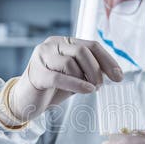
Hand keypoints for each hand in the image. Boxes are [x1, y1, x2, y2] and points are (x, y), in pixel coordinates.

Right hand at [9, 36, 123, 120]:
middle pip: (82, 51)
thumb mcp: (74, 76)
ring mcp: (42, 57)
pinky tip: (87, 90)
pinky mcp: (36, 73)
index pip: (91, 45)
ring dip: (86, 78)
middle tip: (101, 85)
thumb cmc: (51, 88)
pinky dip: (77, 84)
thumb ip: (88, 70)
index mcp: (63, 42)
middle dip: (97, 69)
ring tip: (90, 89)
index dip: (107, 60)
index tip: (119, 76)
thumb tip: (111, 72)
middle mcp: (52, 44)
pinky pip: (60, 77)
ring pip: (71, 62)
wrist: (25, 101)